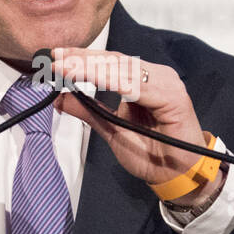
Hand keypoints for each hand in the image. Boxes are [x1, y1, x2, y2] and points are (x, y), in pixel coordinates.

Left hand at [50, 48, 220, 203]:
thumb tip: (60, 98)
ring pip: (123, 69)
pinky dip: (112, 81)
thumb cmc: (153, 154)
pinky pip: (137, 87)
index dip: (81, 59)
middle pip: (114, 61)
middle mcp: (156, 76)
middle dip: (82, 59)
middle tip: (54, 58)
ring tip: (66, 68)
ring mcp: (167, 84)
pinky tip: (90, 78)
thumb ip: (89, 112)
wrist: (179, 175)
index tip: (54, 58)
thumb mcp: (112, 130)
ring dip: (92, 67)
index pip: (109, 62)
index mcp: (144, 80)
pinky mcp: (174, 98)